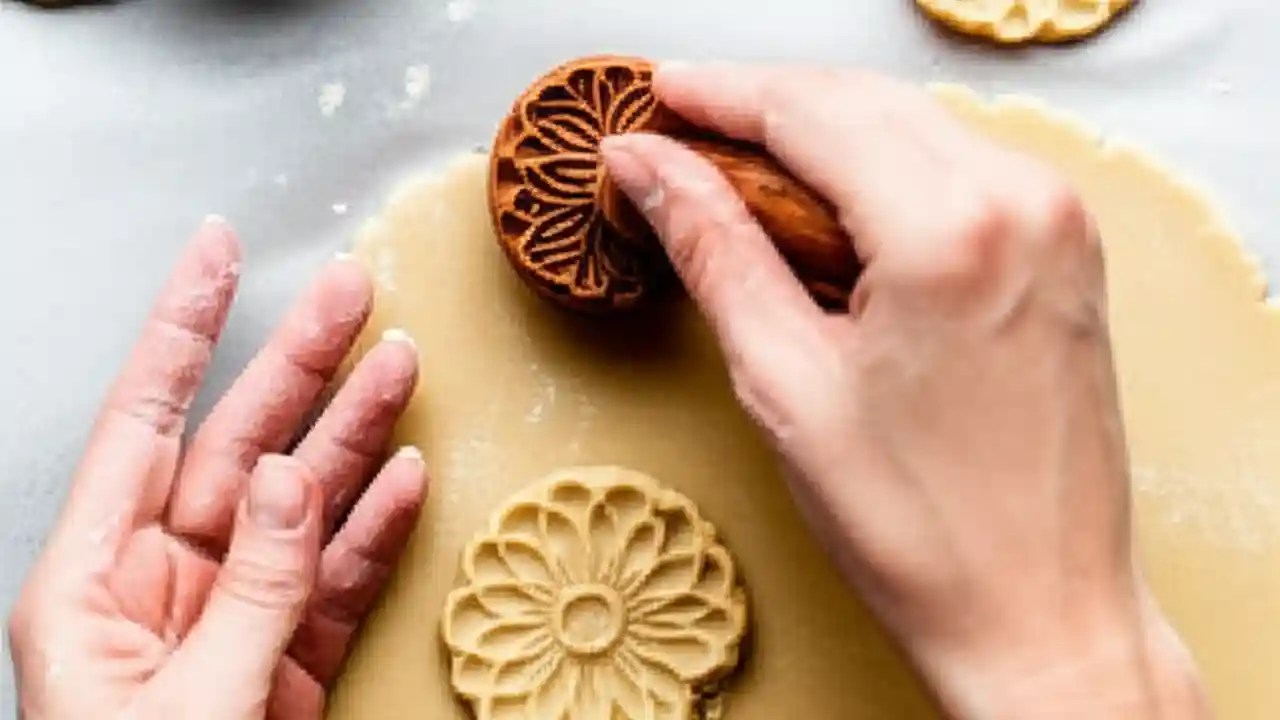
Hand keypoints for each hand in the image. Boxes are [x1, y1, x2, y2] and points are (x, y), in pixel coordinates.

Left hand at [9, 219, 424, 718]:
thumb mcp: (190, 706)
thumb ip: (250, 588)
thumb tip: (290, 479)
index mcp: (92, 582)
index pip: (144, 424)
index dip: (182, 331)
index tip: (216, 255)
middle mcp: (157, 584)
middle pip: (238, 446)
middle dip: (295, 366)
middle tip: (350, 293)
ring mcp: (229, 619)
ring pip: (300, 503)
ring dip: (353, 436)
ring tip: (402, 367)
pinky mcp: (283, 660)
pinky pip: (333, 576)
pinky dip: (375, 526)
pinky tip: (405, 476)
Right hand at [601, 65, 1210, 719]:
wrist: (1041, 610)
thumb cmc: (923, 529)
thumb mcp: (786, 382)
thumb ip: (714, 250)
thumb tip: (650, 167)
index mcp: (951, 231)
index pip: (810, 110)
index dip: (719, 93)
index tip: (659, 93)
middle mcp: (1022, 202)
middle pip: (862, 99)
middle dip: (764, 104)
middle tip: (682, 130)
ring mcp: (1058, 222)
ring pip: (913, 123)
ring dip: (823, 131)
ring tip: (741, 172)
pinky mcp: (1066, 250)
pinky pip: (958, 166)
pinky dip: (883, 166)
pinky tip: (830, 205)